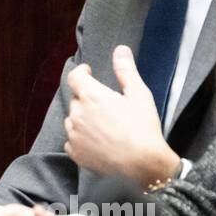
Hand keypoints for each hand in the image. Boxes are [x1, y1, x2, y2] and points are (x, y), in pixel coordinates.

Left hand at [64, 44, 180, 187]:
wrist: (142, 165)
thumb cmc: (142, 128)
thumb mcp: (138, 94)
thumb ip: (126, 70)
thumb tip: (120, 50)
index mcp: (91, 96)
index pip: (74, 77)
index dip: (81, 72)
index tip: (89, 73)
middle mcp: (77, 114)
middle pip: (76, 99)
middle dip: (87, 97)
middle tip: (106, 105)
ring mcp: (74, 135)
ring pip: (73, 120)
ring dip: (83, 118)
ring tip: (103, 124)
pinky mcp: (75, 153)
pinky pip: (73, 140)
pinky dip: (81, 138)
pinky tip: (98, 141)